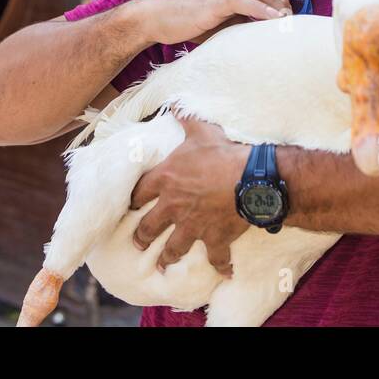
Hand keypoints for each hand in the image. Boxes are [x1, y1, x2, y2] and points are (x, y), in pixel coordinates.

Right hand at [127, 0, 291, 46]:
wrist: (154, 16)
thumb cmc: (184, 20)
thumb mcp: (216, 19)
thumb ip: (237, 20)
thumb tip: (260, 35)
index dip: (281, 5)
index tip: (290, 23)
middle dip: (286, 7)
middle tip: (295, 28)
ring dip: (281, 9)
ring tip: (291, 27)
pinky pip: (247, 1)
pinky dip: (265, 10)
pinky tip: (278, 21)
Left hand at [130, 116, 250, 275]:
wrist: (251, 178)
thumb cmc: (223, 153)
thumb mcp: (202, 130)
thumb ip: (185, 118)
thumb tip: (175, 104)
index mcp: (166, 180)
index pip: (139, 193)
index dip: (131, 201)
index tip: (127, 207)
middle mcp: (174, 206)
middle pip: (149, 226)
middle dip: (141, 237)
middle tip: (137, 243)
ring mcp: (193, 226)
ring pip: (174, 247)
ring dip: (168, 257)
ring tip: (162, 264)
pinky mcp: (215, 238)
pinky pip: (216, 257)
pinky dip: (221, 265)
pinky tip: (224, 274)